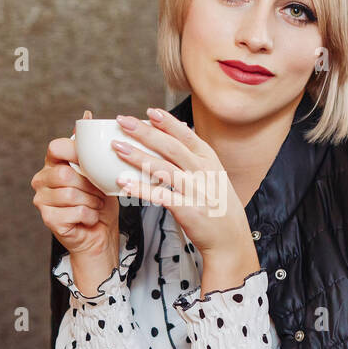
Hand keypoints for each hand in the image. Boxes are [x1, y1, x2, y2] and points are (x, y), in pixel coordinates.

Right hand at [31, 109, 119, 258]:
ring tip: (95, 205)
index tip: (91, 164)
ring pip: (70, 193)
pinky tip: (90, 217)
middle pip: (64, 173)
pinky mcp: (48, 218)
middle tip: (98, 192)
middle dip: (89, 185)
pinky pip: (75, 211)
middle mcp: (42, 179)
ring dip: (91, 201)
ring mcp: (42, 200)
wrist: (100, 233)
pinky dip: (90, 215)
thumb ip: (90, 146)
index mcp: (52, 163)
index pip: (56, 147)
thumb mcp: (99, 170)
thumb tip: (87, 115)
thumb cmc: (99, 201)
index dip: (75, 153)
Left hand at [110, 107, 253, 267]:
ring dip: (138, 157)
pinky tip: (124, 183)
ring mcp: (195, 191)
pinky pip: (159, 196)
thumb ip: (196, 153)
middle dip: (145, 132)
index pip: (186, 135)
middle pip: (170, 147)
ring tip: (118, 148)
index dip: (167, 122)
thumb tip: (181, 127)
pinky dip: (140, 188)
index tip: (149, 111)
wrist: (229, 237)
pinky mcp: (187, 209)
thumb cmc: (218, 205)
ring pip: (163, 168)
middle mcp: (203, 172)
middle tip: (124, 121)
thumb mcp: (214, 174)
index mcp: (209, 160)